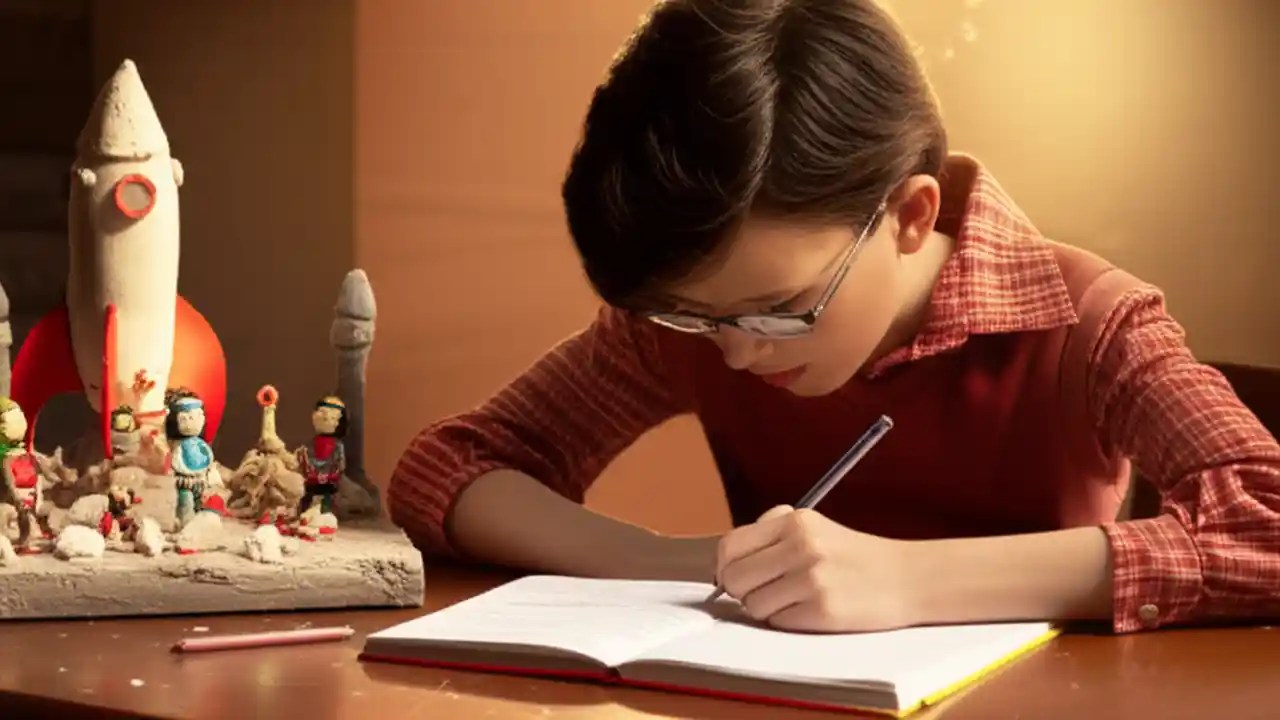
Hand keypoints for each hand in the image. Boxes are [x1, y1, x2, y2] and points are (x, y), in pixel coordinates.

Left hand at [714, 505, 918, 632]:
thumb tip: (729, 557)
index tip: (731, 576)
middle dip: (741, 591)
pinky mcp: (822, 611)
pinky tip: (810, 611)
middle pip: (735, 578)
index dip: (725, 566)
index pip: (731, 546)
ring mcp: (811, 580)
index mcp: (795, 522)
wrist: (908, 578)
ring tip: (793, 600)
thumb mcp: (816, 526)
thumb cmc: (855, 556)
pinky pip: (778, 622)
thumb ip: (773, 531)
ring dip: (766, 609)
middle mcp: (801, 547)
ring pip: (753, 605)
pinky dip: (787, 621)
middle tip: (761, 592)